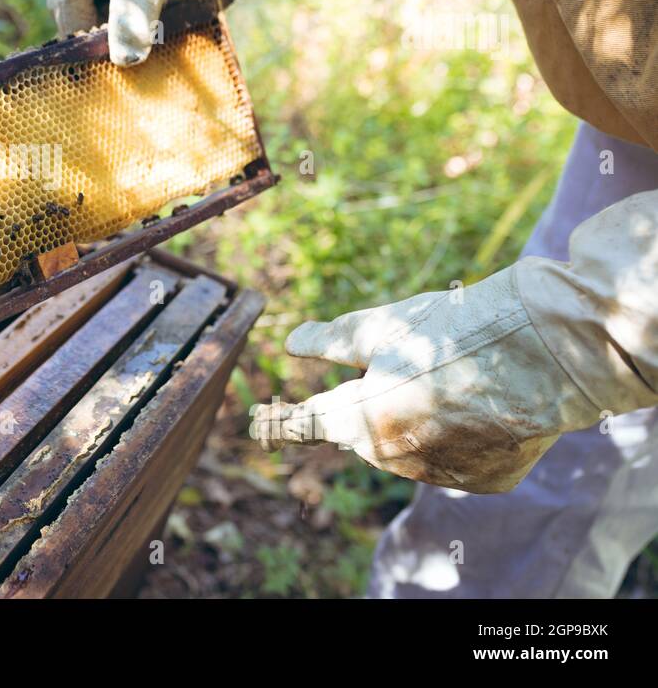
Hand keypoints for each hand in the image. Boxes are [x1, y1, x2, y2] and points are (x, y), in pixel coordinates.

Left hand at [249, 266, 636, 493]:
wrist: (546, 352)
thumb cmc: (454, 330)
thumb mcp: (382, 326)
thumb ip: (330, 340)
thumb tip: (290, 342)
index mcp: (359, 421)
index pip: (306, 423)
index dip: (282, 418)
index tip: (260, 420)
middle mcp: (395, 459)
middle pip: (363, 432)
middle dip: (369, 403)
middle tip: (405, 364)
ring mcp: (442, 475)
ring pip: (410, 447)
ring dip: (414, 420)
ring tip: (452, 376)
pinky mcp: (487, 481)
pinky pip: (458, 457)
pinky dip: (461, 434)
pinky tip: (483, 402)